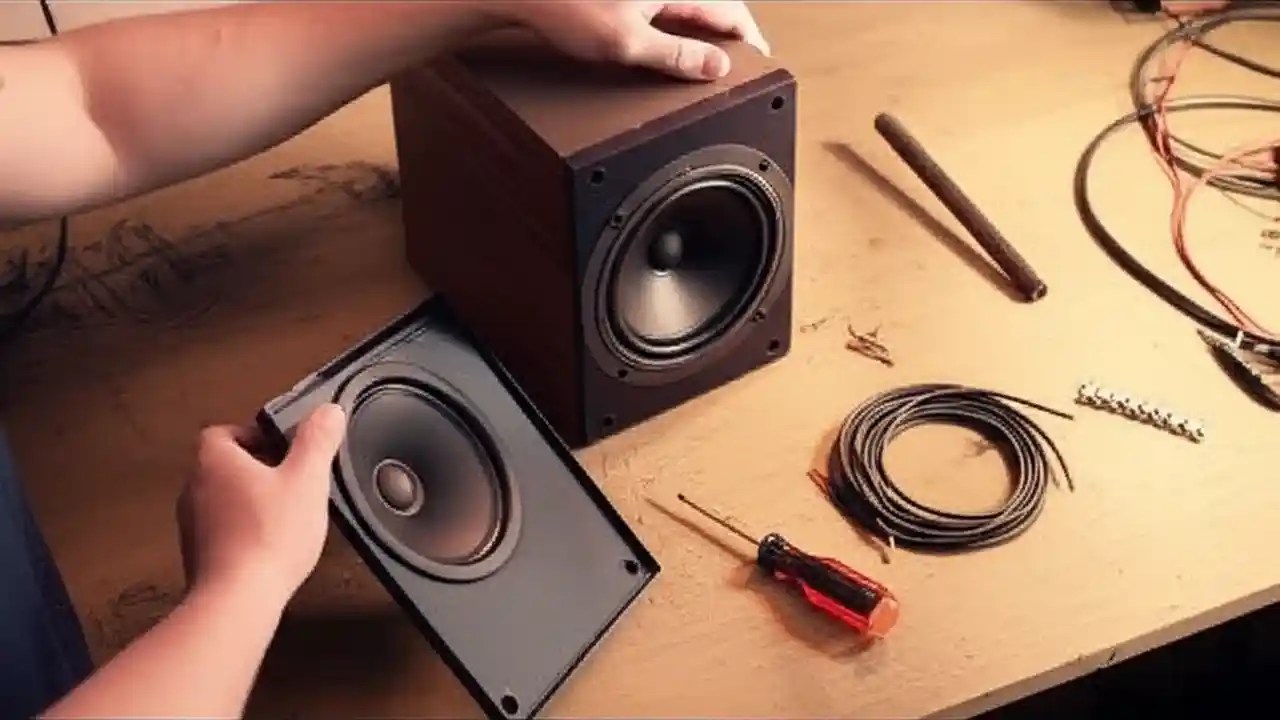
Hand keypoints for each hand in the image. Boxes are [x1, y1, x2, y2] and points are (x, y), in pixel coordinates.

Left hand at [176, 404, 345, 609]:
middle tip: (293, 480)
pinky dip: (241, 531)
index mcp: (213, 460)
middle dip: (256, 469)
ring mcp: (189, 525)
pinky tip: (270, 546)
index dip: (252, 436)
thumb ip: (317, 441)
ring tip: (285, 515)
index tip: (284, 451)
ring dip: (248, 501)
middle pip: (223, 466)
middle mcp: (193, 488)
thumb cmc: (272, 531)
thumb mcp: (307, 480)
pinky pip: (220, 531)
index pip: (223, 433)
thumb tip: (329, 409)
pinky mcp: (195, 556)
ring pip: (222, 500)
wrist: (237, 599)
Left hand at [490, 1, 770, 80]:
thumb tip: (714, 67)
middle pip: (713, 1)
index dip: (749, 39)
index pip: (731, 10)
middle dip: (729, 29)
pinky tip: (669, 36)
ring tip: (708, 53)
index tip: (761, 59)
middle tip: (739, 58)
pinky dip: (676, 19)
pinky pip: (665, 1)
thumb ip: (677, 57)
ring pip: (689, 0)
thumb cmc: (564, 8)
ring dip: (703, 23)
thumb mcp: (627, 44)